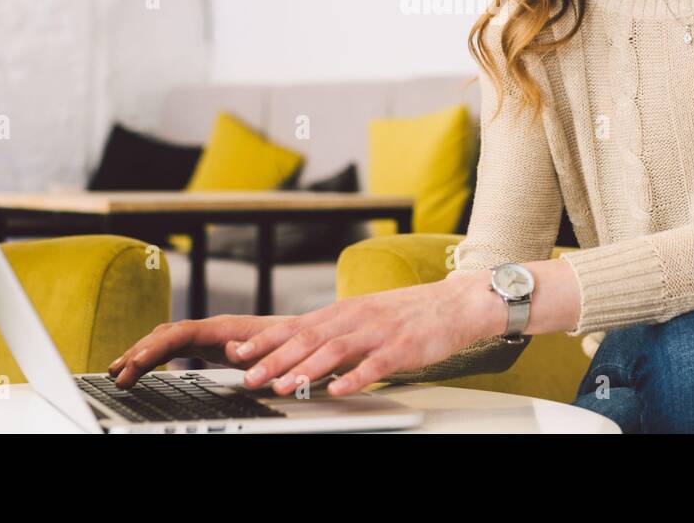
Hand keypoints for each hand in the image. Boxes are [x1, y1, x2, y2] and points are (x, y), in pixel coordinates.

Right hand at [108, 314, 292, 387]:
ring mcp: (211, 334)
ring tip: (116, 370)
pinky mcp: (212, 343)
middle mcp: (213, 327)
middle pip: (166, 334)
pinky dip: (156, 353)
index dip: (152, 349)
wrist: (308, 337)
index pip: (177, 334)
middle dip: (137, 352)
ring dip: (141, 352)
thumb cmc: (293, 344)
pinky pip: (176, 345)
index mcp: (223, 328)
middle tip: (115, 375)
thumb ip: (254, 348)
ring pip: (167, 338)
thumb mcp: (276, 348)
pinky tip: (144, 364)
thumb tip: (233, 350)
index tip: (132, 367)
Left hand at [229, 274, 499, 396]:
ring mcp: (378, 332)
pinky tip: (337, 392)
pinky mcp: (402, 348)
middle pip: (308, 338)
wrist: (455, 303)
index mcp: (344, 310)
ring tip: (282, 385)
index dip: (266, 339)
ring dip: (305, 369)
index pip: (296, 324)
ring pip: (335, 350)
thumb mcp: (365, 314)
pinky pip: (375, 365)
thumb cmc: (408, 313)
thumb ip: (335, 330)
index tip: (238, 353)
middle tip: (248, 376)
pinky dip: (354, 379)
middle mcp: (356, 317)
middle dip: (274, 358)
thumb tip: (298, 350)